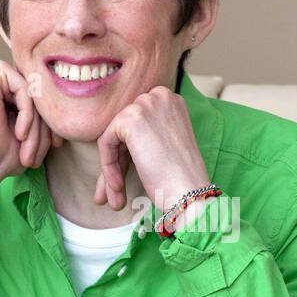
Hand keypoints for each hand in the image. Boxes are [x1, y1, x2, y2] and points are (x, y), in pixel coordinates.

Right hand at [0, 57, 63, 203]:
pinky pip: (26, 90)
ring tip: (27, 152)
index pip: (46, 97)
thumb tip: (72, 99)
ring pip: (35, 94)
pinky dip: (27, 116)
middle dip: (45, 129)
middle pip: (42, 96)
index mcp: (10, 85)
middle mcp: (1, 72)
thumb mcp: (36, 131)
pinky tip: (18, 134)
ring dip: (36, 128)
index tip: (56, 145)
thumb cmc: (4, 153)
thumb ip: (48, 112)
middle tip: (35, 156)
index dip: (54, 122)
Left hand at [94, 86, 208, 214]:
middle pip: (124, 131)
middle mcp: (159, 96)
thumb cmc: (181, 178)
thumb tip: (114, 149)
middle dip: (117, 164)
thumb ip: (142, 139)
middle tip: (114, 192)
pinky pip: (106, 142)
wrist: (189, 192)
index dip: (127, 155)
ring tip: (115, 200)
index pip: (138, 126)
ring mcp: (145, 104)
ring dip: (111, 170)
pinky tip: (118, 187)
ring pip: (113, 137)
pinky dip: (108, 167)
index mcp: (171, 101)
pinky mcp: (130, 118)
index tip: (124, 181)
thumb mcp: (163, 149)